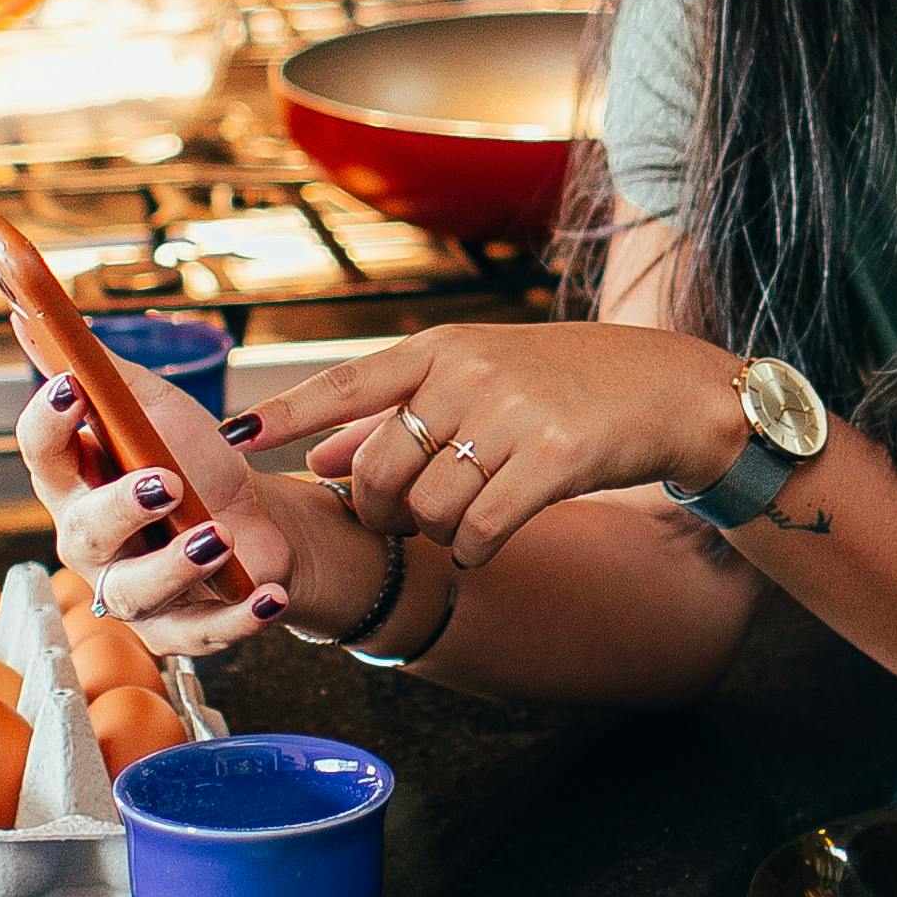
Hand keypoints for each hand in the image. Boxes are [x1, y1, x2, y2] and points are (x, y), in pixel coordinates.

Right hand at [12, 344, 293, 654]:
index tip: (72, 389)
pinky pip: (202, 633)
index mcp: (75, 482)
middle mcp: (90, 542)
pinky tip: (268, 594)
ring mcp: (131, 591)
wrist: (257, 519)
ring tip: (218, 536)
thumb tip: (37, 317)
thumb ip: (104, 370)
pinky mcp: (177, 630)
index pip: (40, 452)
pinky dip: (238, 617)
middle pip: (85, 530)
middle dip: (122, 506)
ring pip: (134, 590)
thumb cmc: (195, 461)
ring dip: (178, 564)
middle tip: (166, 480)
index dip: (49, 422)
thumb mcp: (155, 407)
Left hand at [244, 323, 751, 566]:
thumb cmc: (566, 387)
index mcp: (442, 347)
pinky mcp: (554, 456)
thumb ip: (395, 418)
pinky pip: (479, 530)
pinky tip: (490, 539)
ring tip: (468, 517)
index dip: (284, 415)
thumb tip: (315, 458)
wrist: (670, 390)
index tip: (227, 438)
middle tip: (404, 519)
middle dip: (382, 511)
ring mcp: (512, 412)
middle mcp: (470, 372)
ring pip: (428, 508)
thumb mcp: (477, 381)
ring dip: (437, 534)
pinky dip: (475, 549)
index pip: (346, 383)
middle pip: (381, 469)